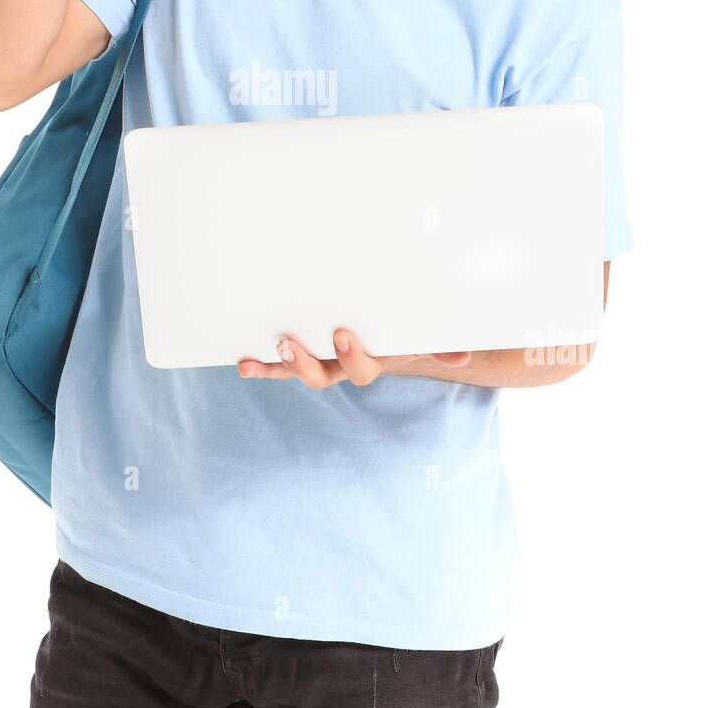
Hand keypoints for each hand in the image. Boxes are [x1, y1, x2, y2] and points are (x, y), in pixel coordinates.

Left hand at [237, 329, 471, 389]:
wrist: (393, 334)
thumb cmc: (407, 331)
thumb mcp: (423, 335)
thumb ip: (440, 345)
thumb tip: (465, 357)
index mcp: (372, 360)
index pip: (360, 368)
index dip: (351, 357)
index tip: (342, 334)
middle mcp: (341, 366)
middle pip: (320, 377)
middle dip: (302, 362)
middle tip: (287, 340)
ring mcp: (320, 360)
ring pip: (295, 370)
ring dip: (274, 366)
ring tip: (254, 359)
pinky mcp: (301, 352)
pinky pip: (277, 363)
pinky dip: (261, 366)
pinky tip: (242, 363)